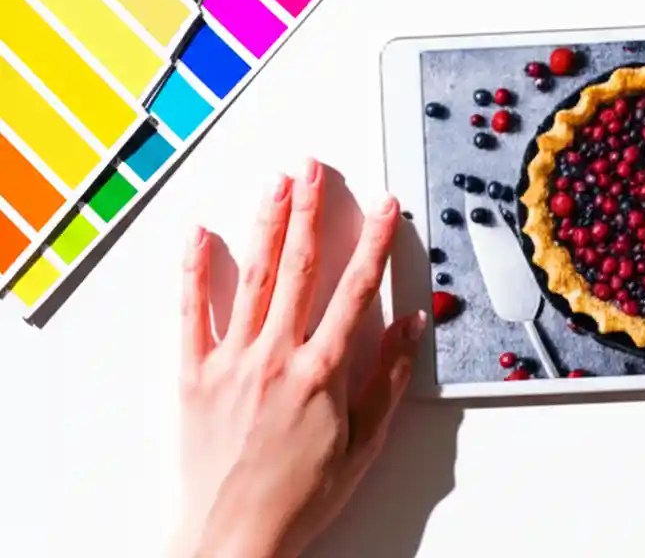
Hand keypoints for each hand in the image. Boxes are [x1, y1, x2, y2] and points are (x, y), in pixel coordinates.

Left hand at [173, 159, 422, 557]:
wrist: (234, 537)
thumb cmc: (300, 496)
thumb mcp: (364, 444)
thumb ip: (386, 379)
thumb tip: (408, 327)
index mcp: (322, 372)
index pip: (356, 291)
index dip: (374, 242)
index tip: (384, 207)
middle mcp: (276, 357)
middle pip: (300, 268)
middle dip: (311, 211)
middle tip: (315, 169)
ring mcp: (230, 362)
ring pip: (252, 278)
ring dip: (267, 225)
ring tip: (275, 184)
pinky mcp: (191, 375)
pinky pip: (191, 312)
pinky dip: (194, 271)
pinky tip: (201, 235)